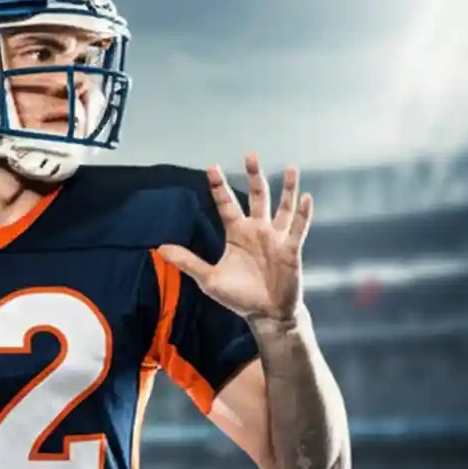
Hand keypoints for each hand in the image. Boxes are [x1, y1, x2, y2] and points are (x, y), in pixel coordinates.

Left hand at [157, 153, 312, 323]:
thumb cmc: (239, 296)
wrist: (266, 314)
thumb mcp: (209, 279)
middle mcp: (257, 230)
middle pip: (256, 197)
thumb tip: (160, 249)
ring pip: (283, 207)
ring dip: (287, 188)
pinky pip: (298, 229)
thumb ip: (188, 261)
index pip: (226, 204)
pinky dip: (303, 213)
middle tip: (250, 154)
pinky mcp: (290, 250)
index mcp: (237, 233)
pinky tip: (307, 197)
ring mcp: (276, 238)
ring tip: (291, 168)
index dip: (219, 186)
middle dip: (253, 176)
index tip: (211, 167)